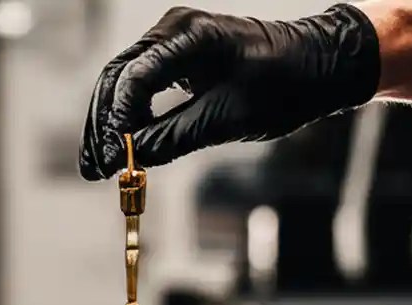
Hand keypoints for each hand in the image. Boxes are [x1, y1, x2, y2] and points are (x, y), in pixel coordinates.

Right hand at [79, 4, 380, 180]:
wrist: (319, 65)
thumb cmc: (283, 86)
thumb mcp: (226, 119)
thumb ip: (173, 137)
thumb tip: (129, 160)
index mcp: (189, 35)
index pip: (133, 79)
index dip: (117, 123)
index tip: (112, 161)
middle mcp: (172, 29)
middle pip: (116, 78)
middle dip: (102, 126)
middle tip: (92, 169)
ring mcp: (171, 40)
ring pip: (121, 82)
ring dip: (107, 123)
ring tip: (96, 166)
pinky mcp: (175, 56)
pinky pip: (139, 84)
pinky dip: (127, 116)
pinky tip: (117, 147)